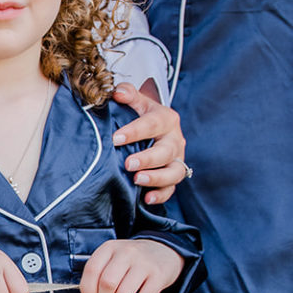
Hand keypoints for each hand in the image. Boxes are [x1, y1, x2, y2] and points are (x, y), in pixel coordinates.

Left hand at [80, 239, 183, 292]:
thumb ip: (98, 272)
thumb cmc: (131, 260)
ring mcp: (144, 264)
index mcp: (110, 247)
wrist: (163, 251)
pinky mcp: (159, 276)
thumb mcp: (112, 257)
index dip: (88, 290)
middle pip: (107, 284)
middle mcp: (127, 252)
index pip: (92, 270)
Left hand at [112, 81, 187, 205]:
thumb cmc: (141, 115)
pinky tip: (146, 199)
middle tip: (129, 164)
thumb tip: (118, 93)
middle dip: (148, 159)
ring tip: (137, 180)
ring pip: (174, 172)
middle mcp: (174, 139)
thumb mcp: (137, 102)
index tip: (115, 139)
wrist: (155, 128)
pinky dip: (161, 195)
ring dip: (156, 178)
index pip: (152, 124)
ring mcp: (177, 159)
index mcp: (166, 118)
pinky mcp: (174, 176)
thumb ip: (127, 94)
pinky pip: (171, 188)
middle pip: (166, 151)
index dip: (134, 132)